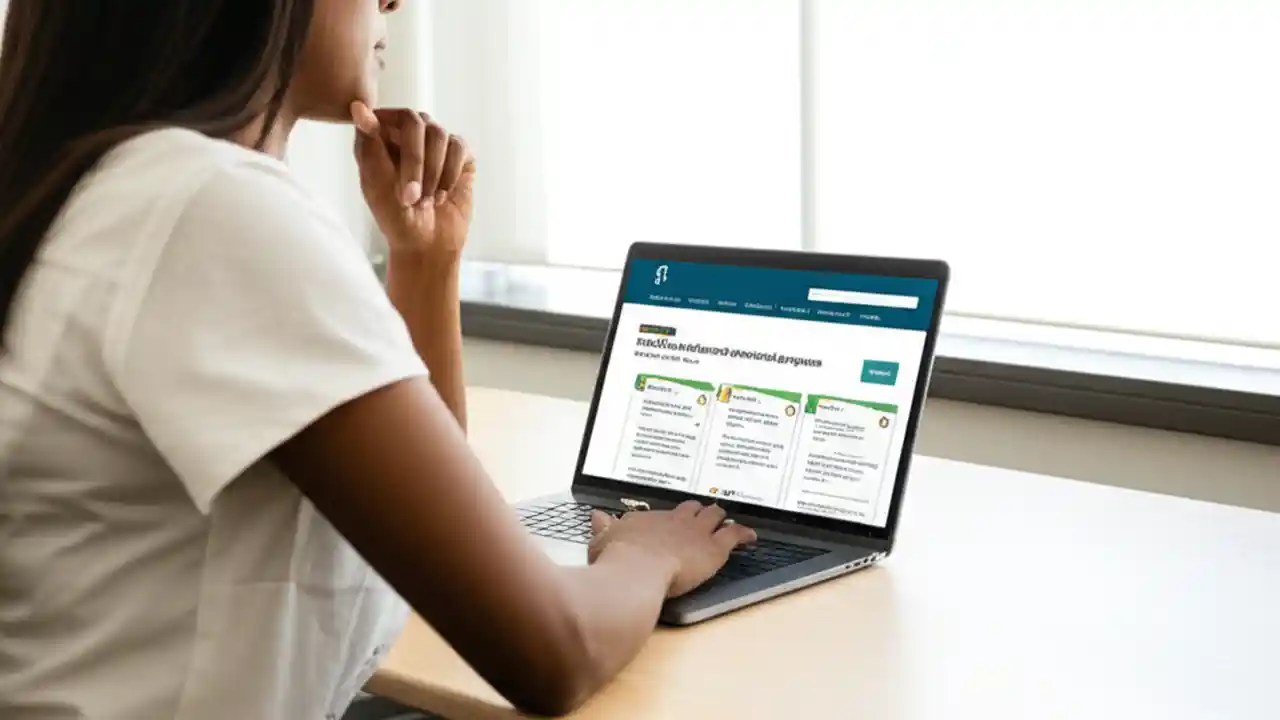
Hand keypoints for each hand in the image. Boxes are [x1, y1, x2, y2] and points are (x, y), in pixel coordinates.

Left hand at [351, 101, 475, 257]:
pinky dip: (449, 175)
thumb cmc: (394, 216)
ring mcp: (436, 142)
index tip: (387, 164)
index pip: (385, 114)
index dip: (388, 135)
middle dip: (414, 162)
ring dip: (431, 172)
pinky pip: (458, 147)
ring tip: (425, 201)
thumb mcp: (374, 182)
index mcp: (381, 136)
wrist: (426, 244)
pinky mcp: (460, 154)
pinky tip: (441, 196)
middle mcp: (409, 133)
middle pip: (415, 121)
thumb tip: (357, 106)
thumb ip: (368, 143)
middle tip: (410, 197)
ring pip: (439, 134)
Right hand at [588, 501, 756, 597]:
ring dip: (719, 518)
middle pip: (691, 509)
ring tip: (725, 520)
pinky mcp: (714, 547)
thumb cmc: (615, 560)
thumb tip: (598, 516)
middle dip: (698, 512)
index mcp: (647, 519)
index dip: (669, 518)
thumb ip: (603, 528)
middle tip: (703, 516)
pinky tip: (750, 536)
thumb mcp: (601, 541)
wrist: (637, 571)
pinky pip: (734, 534)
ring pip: (714, 516)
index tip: (671, 523)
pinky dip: (743, 534)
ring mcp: (695, 531)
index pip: (661, 514)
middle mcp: (673, 519)